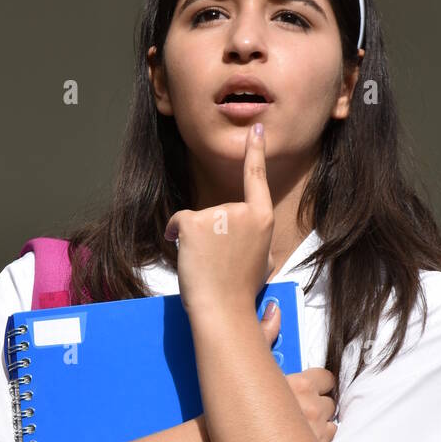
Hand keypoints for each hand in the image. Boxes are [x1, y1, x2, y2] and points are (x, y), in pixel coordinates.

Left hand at [164, 123, 273, 318]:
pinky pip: (178, 223)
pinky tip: (187, 257)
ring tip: (208, 267)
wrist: (223, 311)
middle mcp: (242, 212)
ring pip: (197, 221)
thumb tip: (264, 255)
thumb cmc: (242, 296)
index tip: (256, 130)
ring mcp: (218, 214)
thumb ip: (261, 249)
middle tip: (220, 266)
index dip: (255, 152)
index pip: (257, 179)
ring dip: (196, 240)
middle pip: (218, 213)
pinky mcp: (194, 222)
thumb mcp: (264, 268)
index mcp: (262, 220)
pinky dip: (175, 236)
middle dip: (213, 236)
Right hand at [258, 303, 337, 441]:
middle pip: (330, 401)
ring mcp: (315, 434)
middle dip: (318, 402)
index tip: (311, 385)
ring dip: (320, 422)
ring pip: (331, 423)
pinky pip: (328, 441)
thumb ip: (264, 335)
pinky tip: (301, 439)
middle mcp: (312, 409)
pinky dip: (318, 440)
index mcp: (300, 385)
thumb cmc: (231, 408)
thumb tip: (274, 310)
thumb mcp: (248, 368)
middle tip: (301, 405)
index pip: (327, 378)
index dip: (319, 382)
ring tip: (301, 424)